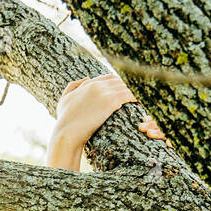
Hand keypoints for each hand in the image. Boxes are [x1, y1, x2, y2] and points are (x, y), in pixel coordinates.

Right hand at [48, 75, 169, 158]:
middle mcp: (98, 85)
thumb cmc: (65, 120)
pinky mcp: (111, 102)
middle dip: (130, 85)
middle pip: (120, 80)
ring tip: (146, 96)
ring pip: (126, 86)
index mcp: (89, 84)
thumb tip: (86, 78)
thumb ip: (73, 86)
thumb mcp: (64, 100)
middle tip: (141, 91)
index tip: (126, 89)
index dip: (119, 83)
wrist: (67, 132)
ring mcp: (106, 92)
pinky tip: (143, 102)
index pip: (109, 77)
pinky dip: (137, 97)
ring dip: (136, 90)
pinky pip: (129, 95)